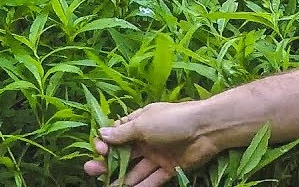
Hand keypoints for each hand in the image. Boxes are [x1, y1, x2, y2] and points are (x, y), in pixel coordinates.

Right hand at [83, 101, 226, 186]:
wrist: (207, 128)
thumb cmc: (173, 119)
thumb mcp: (144, 123)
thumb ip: (123, 133)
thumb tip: (101, 134)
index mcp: (139, 122)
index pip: (117, 134)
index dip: (105, 142)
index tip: (99, 149)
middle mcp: (146, 139)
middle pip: (123, 153)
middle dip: (107, 162)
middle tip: (91, 171)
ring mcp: (157, 154)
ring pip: (135, 169)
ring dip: (121, 178)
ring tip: (107, 186)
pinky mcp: (169, 168)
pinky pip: (151, 179)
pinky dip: (140, 186)